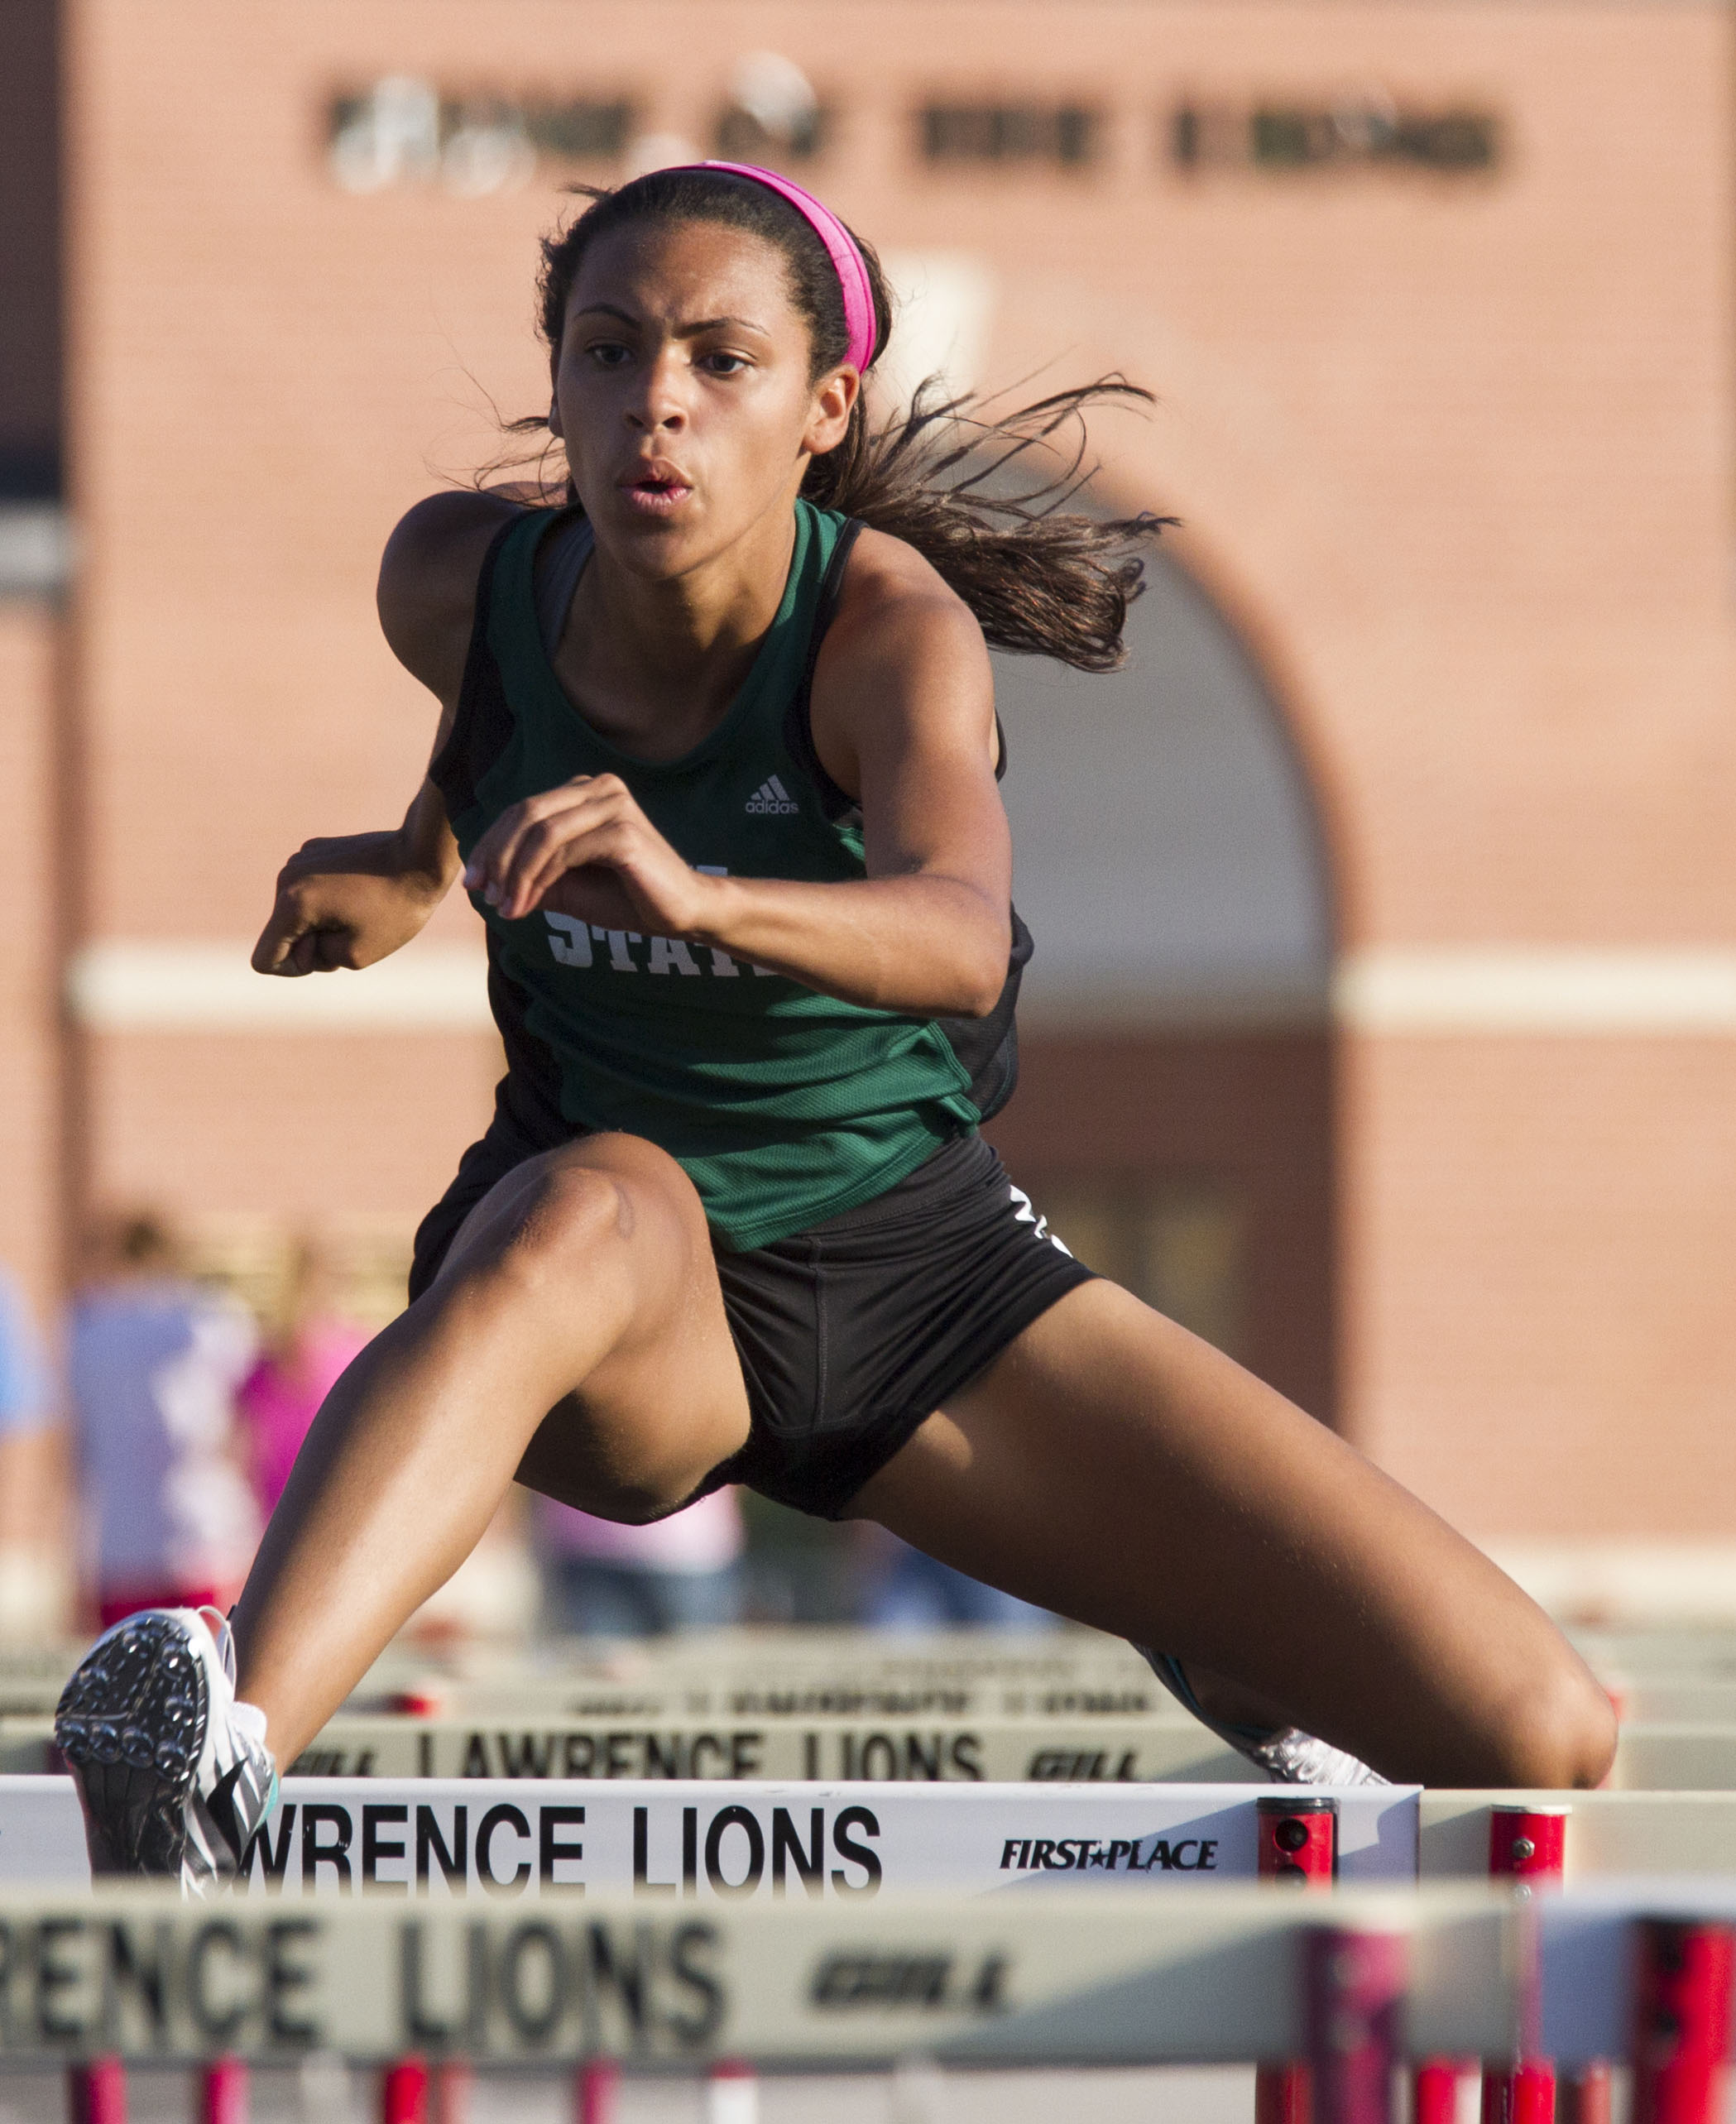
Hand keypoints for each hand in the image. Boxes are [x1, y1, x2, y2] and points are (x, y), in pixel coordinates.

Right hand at [252, 832, 445, 975]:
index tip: (329, 956)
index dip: (293, 970)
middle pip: (281, 934)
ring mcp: (299, 859)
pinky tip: (361, 892)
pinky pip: (310, 891)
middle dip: (312, 943)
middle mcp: (287, 878)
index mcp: (292, 904)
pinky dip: (329, 901)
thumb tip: (302, 941)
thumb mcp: (356, 955)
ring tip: (361, 911)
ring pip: (296, 912)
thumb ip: (316, 958)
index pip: (264, 959)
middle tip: (356, 931)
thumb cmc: (396, 910)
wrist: (421, 856)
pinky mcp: (315, 850)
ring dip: (321, 922)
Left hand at [464, 775, 718, 936]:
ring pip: (540, 833)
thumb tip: (483, 881)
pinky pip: (563, 852)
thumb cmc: (627, 898)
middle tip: (480, 892)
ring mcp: (613, 805)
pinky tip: (526, 906)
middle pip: (526, 814)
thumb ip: (530, 876)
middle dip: (496, 856)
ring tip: (505, 907)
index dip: (492, 845)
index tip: (474, 883)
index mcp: (585, 792)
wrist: (683, 915)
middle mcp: (599, 788)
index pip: (523, 811)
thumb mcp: (567, 886)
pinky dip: (536, 879)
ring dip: (514, 874)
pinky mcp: (623, 831)